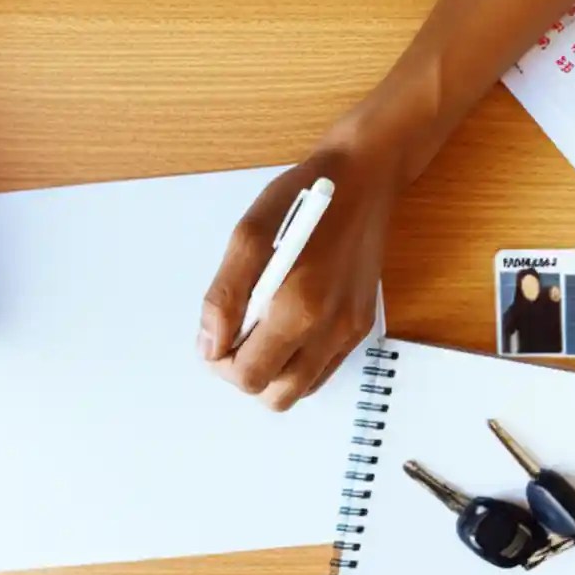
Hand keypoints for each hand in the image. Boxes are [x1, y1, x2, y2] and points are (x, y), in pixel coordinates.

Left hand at [199, 148, 396, 410]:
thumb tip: (209, 344)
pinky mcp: (361, 327)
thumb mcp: (249, 232)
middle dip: (246, 373)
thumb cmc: (303, 197)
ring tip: (262, 326)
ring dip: (273, 371)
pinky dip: (298, 362)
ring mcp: (350, 331)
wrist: (364, 178)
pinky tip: (288, 323)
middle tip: (237, 333)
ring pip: (300, 390)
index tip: (218, 334)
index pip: (249, 376)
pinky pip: (323, 371)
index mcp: (299, 305)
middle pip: (275, 396)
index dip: (222, 363)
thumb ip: (225, 294)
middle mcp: (330, 328)